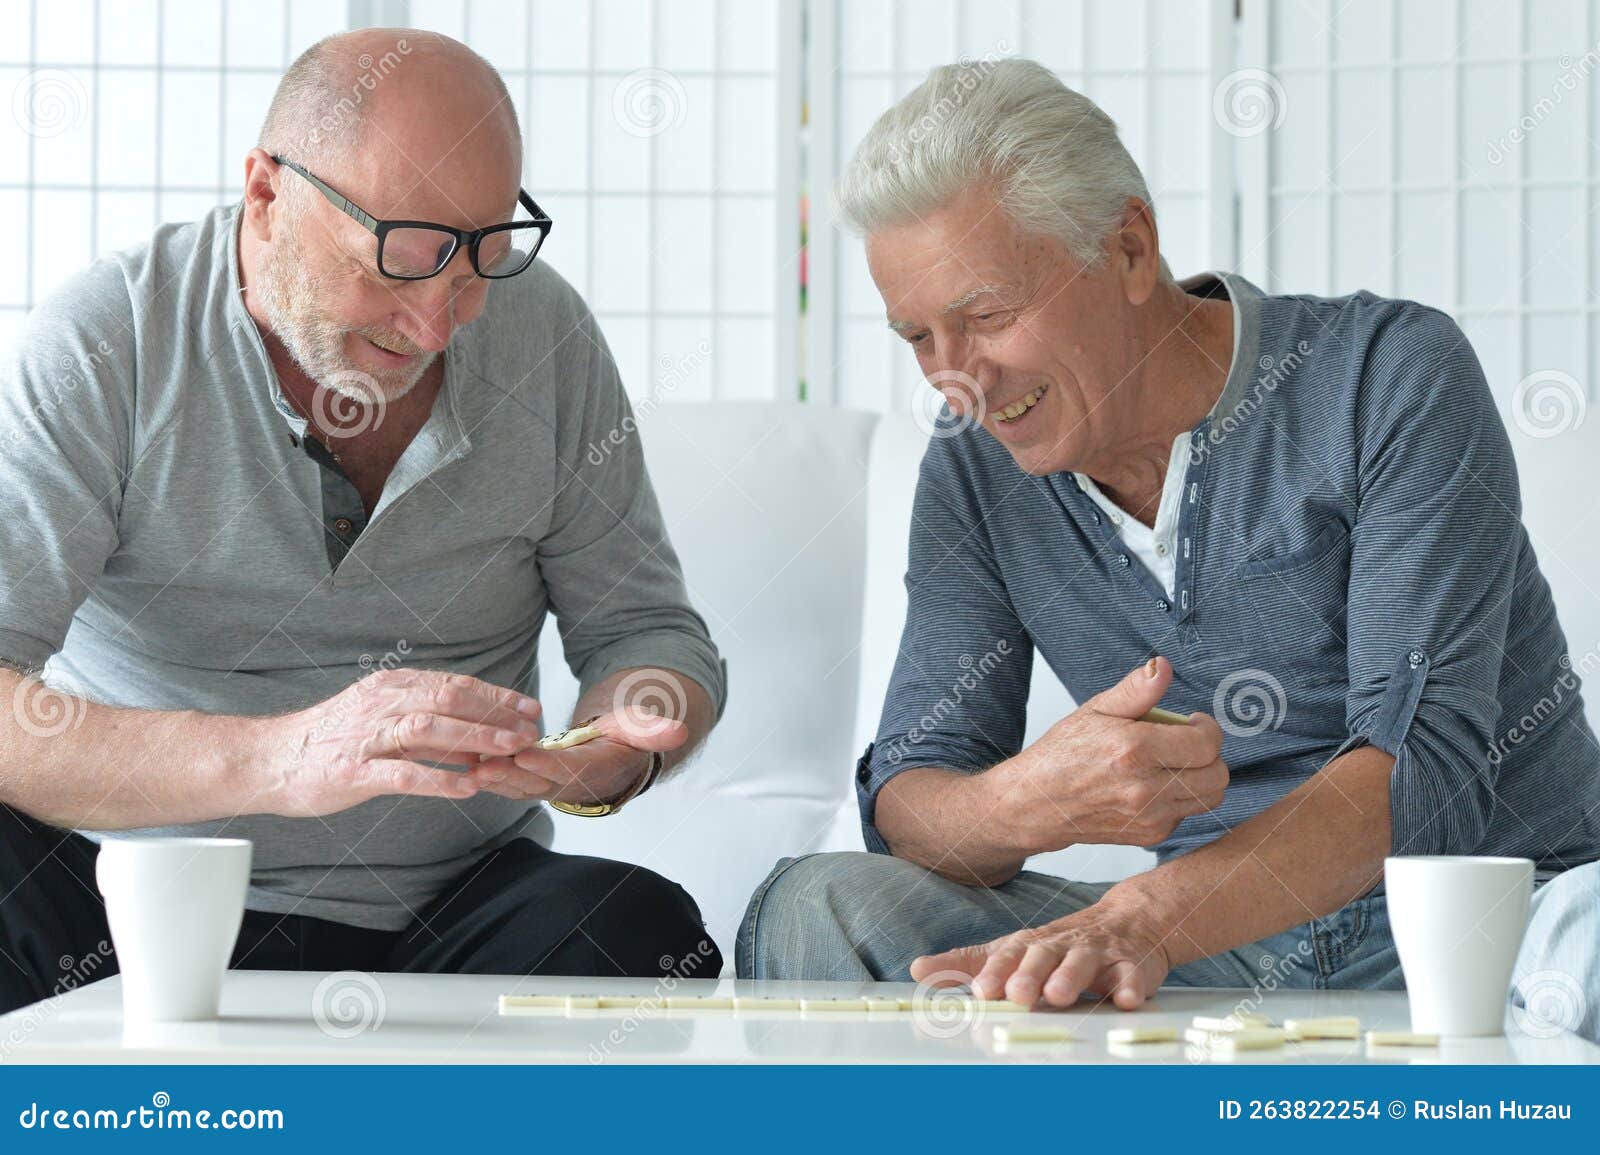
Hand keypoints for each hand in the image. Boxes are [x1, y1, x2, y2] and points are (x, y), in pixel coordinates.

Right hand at [254, 669, 544, 816]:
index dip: (496, 696)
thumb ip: (427, 725)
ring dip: (474, 738)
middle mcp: (381, 704)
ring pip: (428, 728)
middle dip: (494, 714)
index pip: (455, 684)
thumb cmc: (332, 740)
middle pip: (449, 699)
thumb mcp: (382, 719)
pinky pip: (401, 773)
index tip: (530, 708)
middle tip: (529, 731)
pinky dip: (437, 779)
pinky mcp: (353, 771)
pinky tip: (466, 788)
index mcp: (392, 687)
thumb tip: (478, 735)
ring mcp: (366, 736)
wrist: (270, 759)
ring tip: (508, 752)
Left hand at [463, 708, 687, 804]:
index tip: (528, 753)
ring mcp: (545, 787)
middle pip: (535, 782)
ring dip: (491, 778)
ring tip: (466, 765)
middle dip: (510, 775)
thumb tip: (679, 729)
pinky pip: (504, 780)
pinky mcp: (527, 783)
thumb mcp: (642, 729)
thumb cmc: (624, 737)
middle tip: (484, 765)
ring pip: (515, 785)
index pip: (570, 770)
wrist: (613, 757)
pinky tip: (461, 762)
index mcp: (594, 771)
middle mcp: (567, 786)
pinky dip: (484, 773)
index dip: (548, 764)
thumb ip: (655, 730)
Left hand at [910, 896, 1171, 1009]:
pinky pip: (1133, 975)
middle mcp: (1061, 946)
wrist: (1129, 920)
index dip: (994, 971)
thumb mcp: (1015, 951)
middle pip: (1043, 955)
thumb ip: (968, 963)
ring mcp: (1099, 954)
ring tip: (1059, 995)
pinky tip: (1127, 1000)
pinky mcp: (1133, 965)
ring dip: (1071, 976)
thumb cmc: (1061, 945)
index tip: (980, 991)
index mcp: (1031, 945)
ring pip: (1084, 961)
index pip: (1008, 955)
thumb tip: (918, 970)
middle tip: (1015, 995)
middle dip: (1028, 974)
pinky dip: (1131, 986)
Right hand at [988, 656, 1227, 853]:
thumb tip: (1162, 666)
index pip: (1206, 744)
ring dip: (1200, 777)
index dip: (1208, 728)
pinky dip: (1180, 797)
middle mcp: (1145, 788)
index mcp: (1134, 750)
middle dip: (1208, 753)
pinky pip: (1187, 813)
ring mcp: (1149, 816)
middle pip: (1217, 774)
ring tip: (1172, 763)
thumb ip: (1135, 689)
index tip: (1194, 722)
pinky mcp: (1149, 835)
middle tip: (1185, 742)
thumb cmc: (1063, 754)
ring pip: (1209, 797)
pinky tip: (1154, 784)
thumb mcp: (1095, 710)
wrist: (1037, 803)